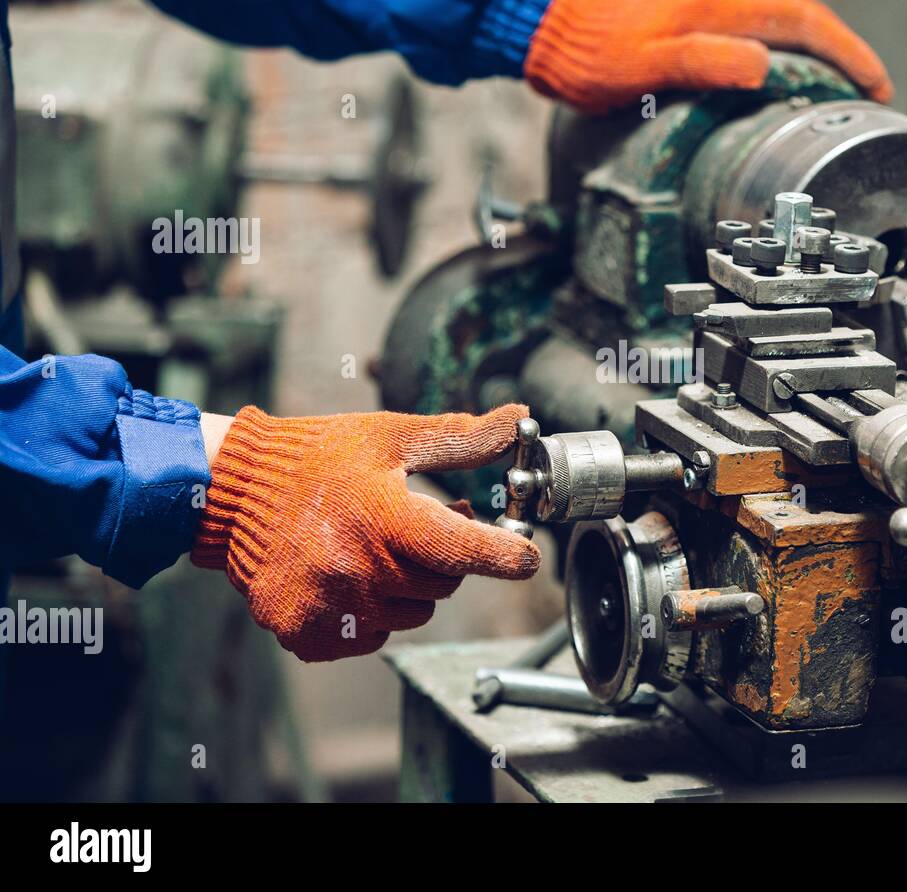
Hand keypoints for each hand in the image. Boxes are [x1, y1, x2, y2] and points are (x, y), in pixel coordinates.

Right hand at [191, 404, 537, 661]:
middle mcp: (359, 571)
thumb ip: (461, 437)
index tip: (528, 557)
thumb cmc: (315, 457)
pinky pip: (371, 636)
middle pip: (442, 586)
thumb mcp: (391, 436)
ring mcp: (331, 610)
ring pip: (411, 615)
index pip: (464, 551)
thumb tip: (519, 418)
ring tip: (381, 545)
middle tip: (427, 523)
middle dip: (445, 557)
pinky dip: (371, 612)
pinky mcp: (308, 635)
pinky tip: (349, 573)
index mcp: (383, 519)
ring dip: (409, 585)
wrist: (230, 493)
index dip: (505, 556)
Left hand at [524, 0, 891, 113]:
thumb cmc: (595, 60)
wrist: (554, 39)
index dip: (846, 53)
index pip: (803, 23)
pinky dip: (788, 51)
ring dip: (820, 51)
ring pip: (782, 23)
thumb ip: (705, 63)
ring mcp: (707, 5)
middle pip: (802, 18)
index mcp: (716, 5)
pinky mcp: (695, 19)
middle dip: (845, 52)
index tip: (874, 85)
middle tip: (872, 90)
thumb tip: (762, 66)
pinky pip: (758, 29)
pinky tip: (789, 75)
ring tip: (842, 86)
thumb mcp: (648, 68)